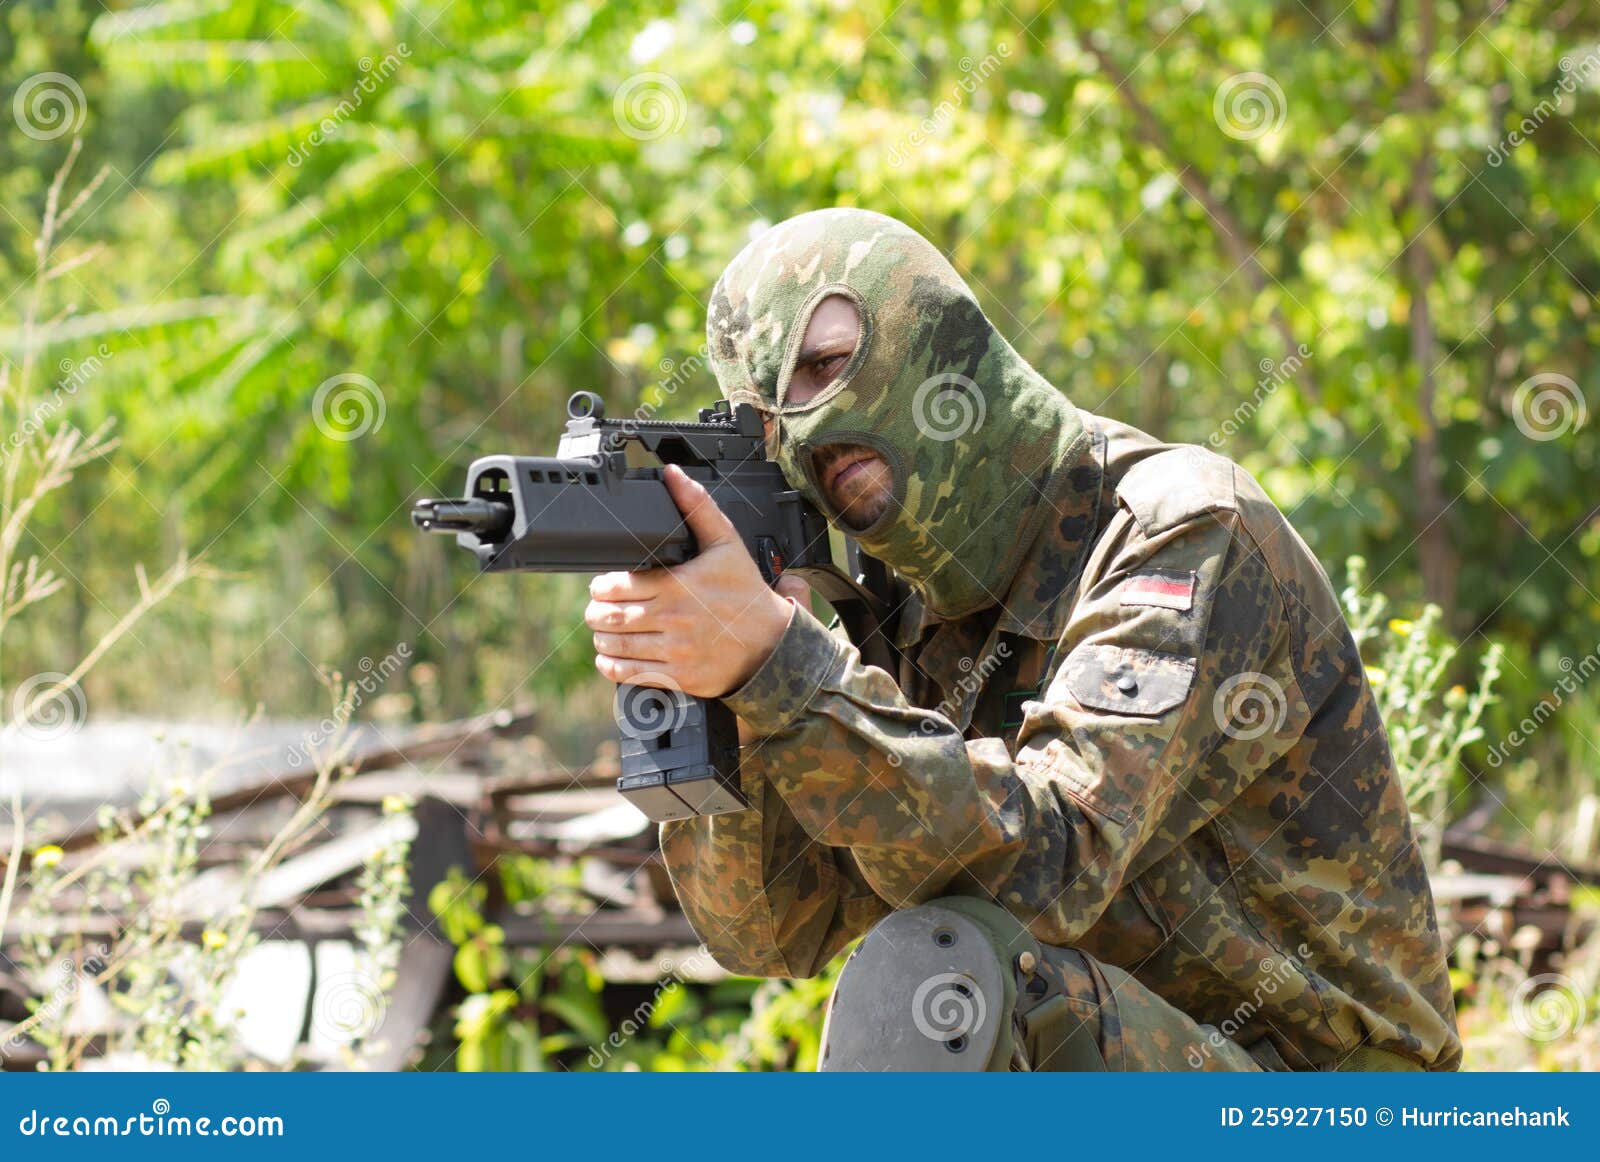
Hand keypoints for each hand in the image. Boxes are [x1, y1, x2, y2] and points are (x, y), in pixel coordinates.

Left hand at [586, 464, 809, 697]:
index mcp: (678, 585)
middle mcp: (673, 619)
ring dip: (601, 638)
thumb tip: (672, 475)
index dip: (601, 586)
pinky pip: (632, 674)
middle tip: (598, 608)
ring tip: (603, 630)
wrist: (773, 643)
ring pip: (616, 646)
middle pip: (610, 617)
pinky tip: (611, 657)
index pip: (618, 586)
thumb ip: (697, 507)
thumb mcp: (726, 544)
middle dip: (596, 612)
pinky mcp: (679, 676)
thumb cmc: (746, 593)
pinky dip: (612, 666)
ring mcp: (675, 651)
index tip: (602, 585)